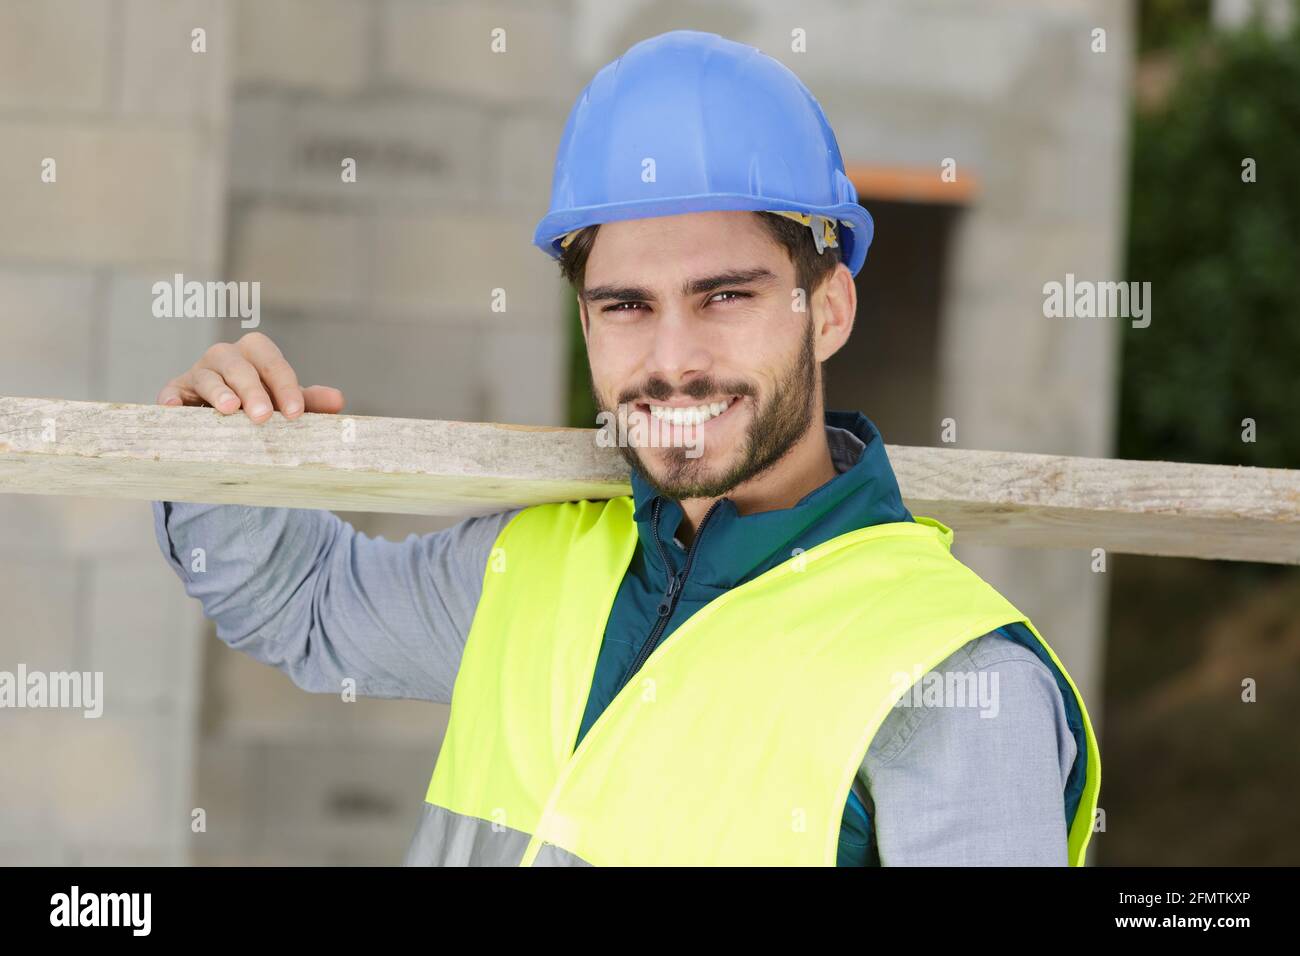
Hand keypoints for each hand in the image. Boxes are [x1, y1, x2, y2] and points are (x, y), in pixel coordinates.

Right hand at [156, 332, 344, 422]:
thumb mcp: (285, 403)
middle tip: (263, 416)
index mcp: (256, 354)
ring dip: (218, 392)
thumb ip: (309, 401)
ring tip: (228, 409)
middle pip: (239, 366)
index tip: (296, 414)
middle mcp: (226, 357)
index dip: (286, 386)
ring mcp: (198, 373)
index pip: (273, 364)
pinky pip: (171, 391)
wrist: (223, 418)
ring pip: (206, 376)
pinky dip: (171, 399)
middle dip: (252, 390)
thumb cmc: (260, 405)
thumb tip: (337, 400)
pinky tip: (173, 409)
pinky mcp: (175, 391)